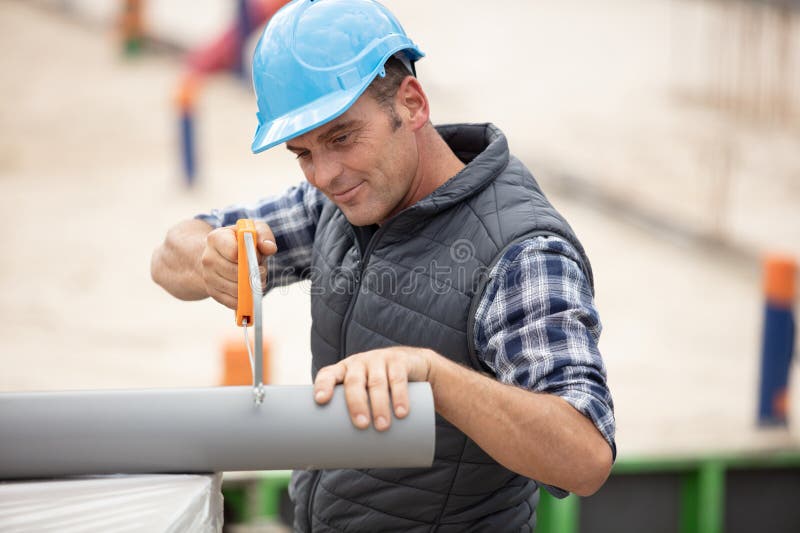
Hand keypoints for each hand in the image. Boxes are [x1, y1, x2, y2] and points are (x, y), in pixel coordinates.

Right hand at [200, 221, 277, 308]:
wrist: (220, 256)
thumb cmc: (241, 242)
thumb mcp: (253, 230)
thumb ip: (264, 235)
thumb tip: (268, 248)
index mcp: (216, 238)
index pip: (234, 252)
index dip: (251, 256)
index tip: (257, 255)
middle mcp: (208, 258)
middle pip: (236, 273)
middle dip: (254, 274)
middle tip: (262, 271)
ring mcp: (208, 277)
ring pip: (236, 289)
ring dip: (252, 287)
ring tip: (256, 279)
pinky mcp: (212, 292)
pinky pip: (233, 301)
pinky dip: (246, 298)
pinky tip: (249, 289)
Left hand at [313, 347, 435, 430]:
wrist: (413, 364)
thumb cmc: (380, 388)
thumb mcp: (365, 394)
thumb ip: (354, 416)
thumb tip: (341, 459)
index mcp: (344, 371)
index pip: (328, 374)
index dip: (323, 385)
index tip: (321, 401)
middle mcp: (359, 363)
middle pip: (354, 381)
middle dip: (356, 403)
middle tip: (362, 425)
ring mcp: (379, 360)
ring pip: (377, 382)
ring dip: (379, 405)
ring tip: (382, 426)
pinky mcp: (399, 361)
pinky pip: (398, 378)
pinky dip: (400, 396)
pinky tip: (401, 411)